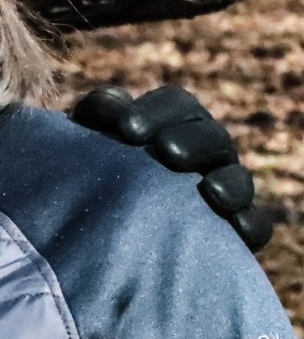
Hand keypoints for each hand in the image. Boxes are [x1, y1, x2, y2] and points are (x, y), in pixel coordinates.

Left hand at [71, 85, 271, 251]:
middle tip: (166, 152)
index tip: (125, 130)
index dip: (156, 110)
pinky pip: (254, 225)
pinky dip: (248, 224)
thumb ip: (97, 115)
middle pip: (212, 136)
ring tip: (210, 190)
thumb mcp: (83, 142)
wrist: (93, 234)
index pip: (177, 103)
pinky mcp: (232, 232)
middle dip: (193, 141)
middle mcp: (204, 152)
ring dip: (229, 182)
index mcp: (171, 122)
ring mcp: (223, 190)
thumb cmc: (89, 175)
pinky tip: (235, 226)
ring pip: (239, 179)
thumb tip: (112, 105)